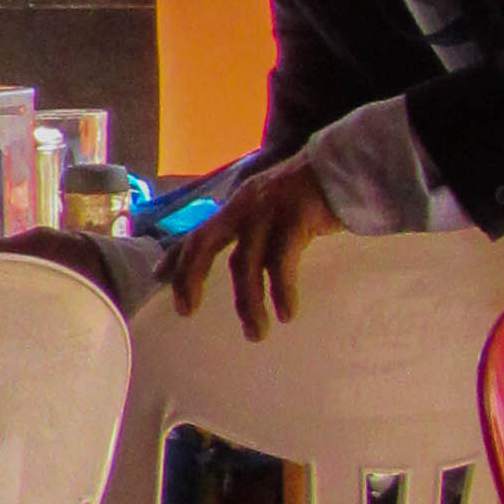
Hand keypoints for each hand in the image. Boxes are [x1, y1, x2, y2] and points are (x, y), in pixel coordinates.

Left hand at [170, 151, 342, 338]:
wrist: (346, 169)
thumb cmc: (310, 198)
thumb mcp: (270, 211)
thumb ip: (252, 232)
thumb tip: (242, 264)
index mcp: (237, 206)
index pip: (197, 231)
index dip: (175, 256)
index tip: (157, 279)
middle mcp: (244, 206)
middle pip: (204, 242)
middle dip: (190, 277)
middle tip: (186, 312)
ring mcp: (268, 211)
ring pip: (246, 263)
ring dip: (248, 303)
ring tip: (255, 333)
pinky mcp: (295, 218)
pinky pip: (282, 262)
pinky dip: (282, 290)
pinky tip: (287, 313)